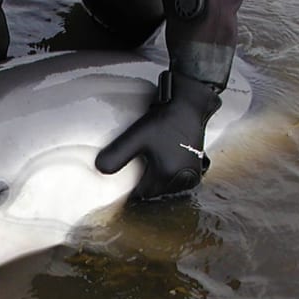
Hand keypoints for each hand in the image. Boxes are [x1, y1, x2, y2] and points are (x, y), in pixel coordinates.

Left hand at [95, 70, 221, 199]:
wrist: (188, 106)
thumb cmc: (163, 120)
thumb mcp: (136, 137)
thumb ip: (117, 154)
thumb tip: (100, 169)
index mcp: (166, 175)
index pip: (142, 193)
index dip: (132, 187)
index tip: (126, 176)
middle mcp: (183, 179)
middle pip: (156, 191)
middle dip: (146, 183)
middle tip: (138, 166)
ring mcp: (192, 174)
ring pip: (169, 187)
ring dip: (159, 180)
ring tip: (152, 163)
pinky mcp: (198, 167)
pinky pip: (180, 180)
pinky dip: (172, 175)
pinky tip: (166, 162)